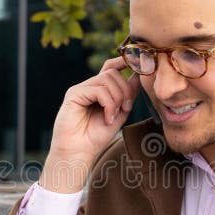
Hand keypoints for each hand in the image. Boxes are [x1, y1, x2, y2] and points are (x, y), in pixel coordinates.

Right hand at [39, 57, 140, 192]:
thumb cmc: (95, 137)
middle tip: (125, 109)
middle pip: (113, 73)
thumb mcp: (119, 114)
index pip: (112, 67)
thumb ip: (128, 96)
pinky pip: (99, 90)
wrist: (78, 153)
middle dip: (125, 90)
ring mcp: (80, 89)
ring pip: (107, 79)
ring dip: (117, 99)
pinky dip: (108, 104)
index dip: (125, 62)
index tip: (140, 64)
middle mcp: (88, 86)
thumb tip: (139, 75)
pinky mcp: (74, 94)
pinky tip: (107, 118)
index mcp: (98, 90)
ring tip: (113, 117)